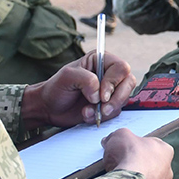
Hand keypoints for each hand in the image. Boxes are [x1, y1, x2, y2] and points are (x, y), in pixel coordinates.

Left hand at [20, 51, 136, 131]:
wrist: (49, 108)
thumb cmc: (56, 88)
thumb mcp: (67, 77)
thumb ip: (85, 79)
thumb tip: (99, 94)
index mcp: (100, 61)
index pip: (121, 68)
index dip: (113, 82)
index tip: (101, 95)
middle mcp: (109, 74)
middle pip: (128, 82)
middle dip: (116, 98)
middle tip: (102, 108)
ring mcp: (110, 90)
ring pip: (124, 98)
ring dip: (108, 109)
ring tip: (88, 112)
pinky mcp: (109, 105)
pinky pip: (116, 111)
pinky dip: (103, 117)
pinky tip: (88, 115)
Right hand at [101, 128, 173, 178]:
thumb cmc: (130, 156)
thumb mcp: (120, 135)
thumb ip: (117, 135)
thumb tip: (109, 140)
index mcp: (165, 150)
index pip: (150, 146)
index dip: (135, 146)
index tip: (124, 149)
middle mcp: (168, 168)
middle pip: (149, 163)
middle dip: (136, 163)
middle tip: (121, 163)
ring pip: (146, 178)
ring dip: (135, 177)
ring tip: (120, 176)